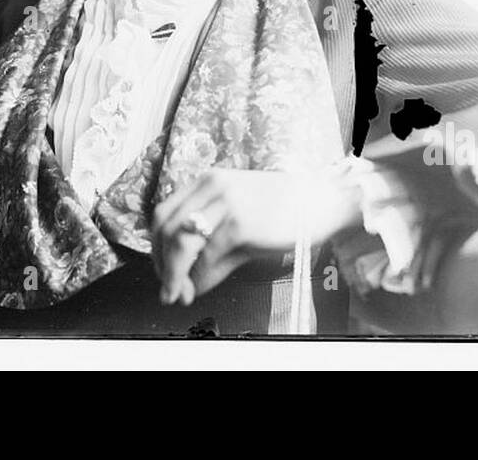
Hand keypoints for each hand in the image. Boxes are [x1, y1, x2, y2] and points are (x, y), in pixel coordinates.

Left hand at [151, 168, 361, 305]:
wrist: (322, 202)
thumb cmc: (283, 212)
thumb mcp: (240, 223)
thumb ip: (212, 250)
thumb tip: (187, 285)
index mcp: (208, 181)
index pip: (164, 213)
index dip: (156, 247)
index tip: (162, 271)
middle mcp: (212, 187)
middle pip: (166, 228)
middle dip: (162, 264)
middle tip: (167, 290)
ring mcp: (225, 204)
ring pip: (181, 243)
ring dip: (175, 275)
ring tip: (178, 295)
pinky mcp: (240, 225)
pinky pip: (208, 257)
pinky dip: (200, 278)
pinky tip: (202, 288)